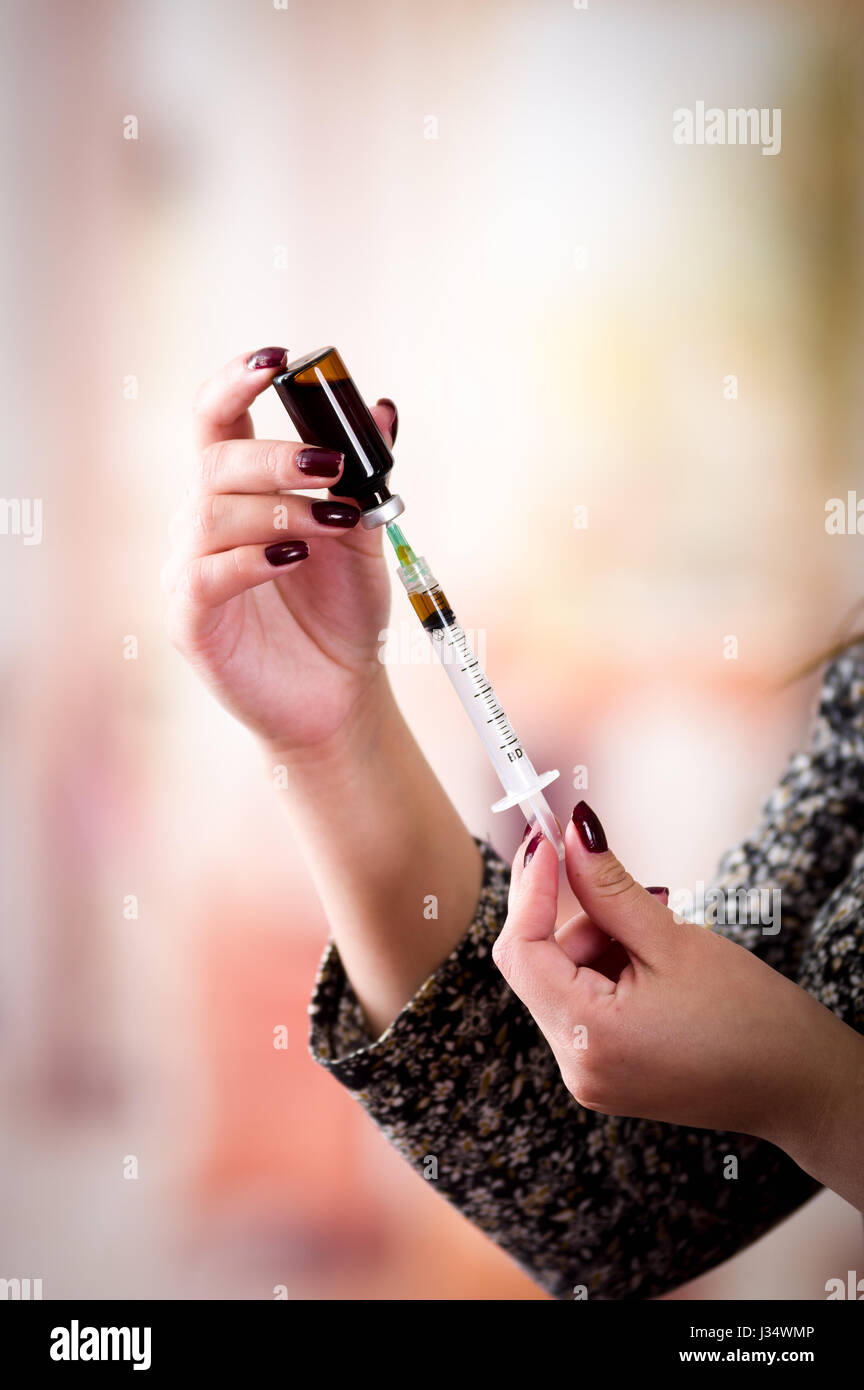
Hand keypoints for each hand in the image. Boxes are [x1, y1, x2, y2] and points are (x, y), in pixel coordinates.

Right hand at [164, 348, 398, 748]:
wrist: (342, 691)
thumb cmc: (342, 611)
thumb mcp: (362, 533)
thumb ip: (364, 474)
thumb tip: (382, 409)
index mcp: (239, 491)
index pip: (217, 418)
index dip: (237, 381)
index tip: (277, 359)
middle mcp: (204, 522)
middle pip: (217, 460)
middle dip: (278, 455)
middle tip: (332, 467)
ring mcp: (190, 570)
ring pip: (213, 513)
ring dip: (282, 509)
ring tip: (334, 524)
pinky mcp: (191, 619)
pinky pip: (207, 574)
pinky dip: (253, 558)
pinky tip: (294, 559)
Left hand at [492, 802, 842, 1148]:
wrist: (802, 1086)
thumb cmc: (753, 1019)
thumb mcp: (673, 940)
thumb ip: (610, 887)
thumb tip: (571, 833)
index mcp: (588, 1037)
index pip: (520, 950)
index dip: (529, 889)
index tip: (547, 840)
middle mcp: (577, 1067)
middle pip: (542, 965)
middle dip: (585, 920)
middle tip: (646, 902)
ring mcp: (592, 1076)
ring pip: (566, 981)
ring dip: (603, 945)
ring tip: (667, 945)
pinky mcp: (610, 1074)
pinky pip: (587, 1006)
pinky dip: (612, 972)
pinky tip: (661, 969)